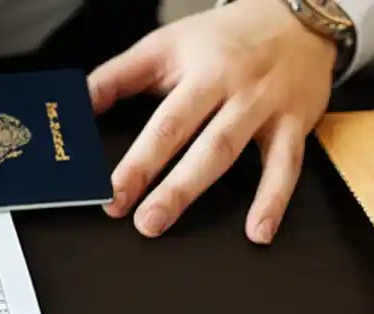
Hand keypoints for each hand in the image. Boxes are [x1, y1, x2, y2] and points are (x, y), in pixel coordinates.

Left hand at [88, 0, 336, 243]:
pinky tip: (258, 232)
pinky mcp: (296, 123)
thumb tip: (77, 106)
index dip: (137, 162)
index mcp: (200, 72)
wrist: (296, 17)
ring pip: (229, 153)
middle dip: (168, 186)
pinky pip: (287, 167)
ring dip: (201, 194)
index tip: (111, 192)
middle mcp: (235, 89)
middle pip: (198, 142)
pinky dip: (274, 201)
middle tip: (140, 220)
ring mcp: (266, 107)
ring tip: (175, 226)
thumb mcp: (164, 46)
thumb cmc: (222, 39)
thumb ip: (117, 77)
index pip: (164, 123)